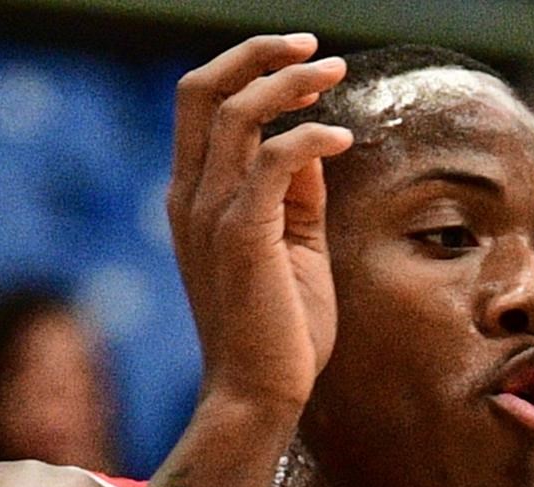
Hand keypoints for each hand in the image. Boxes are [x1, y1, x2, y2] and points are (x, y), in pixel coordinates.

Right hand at [166, 34, 354, 417]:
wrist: (260, 392)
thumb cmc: (280, 329)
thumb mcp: (292, 246)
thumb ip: (296, 196)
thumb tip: (313, 144)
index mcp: (194, 196)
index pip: (201, 105)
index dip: (247, 70)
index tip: (300, 62)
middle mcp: (191, 196)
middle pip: (202, 90)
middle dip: (256, 55)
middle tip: (314, 47)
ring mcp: (210, 214)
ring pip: (238, 115)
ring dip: (290, 85)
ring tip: (334, 74)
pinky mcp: (242, 235)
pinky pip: (274, 161)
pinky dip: (309, 137)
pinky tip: (342, 137)